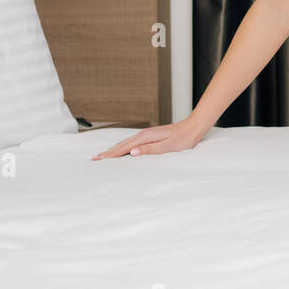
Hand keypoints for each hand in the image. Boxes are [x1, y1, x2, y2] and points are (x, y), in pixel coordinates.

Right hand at [91, 119, 207, 159]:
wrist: (193, 128)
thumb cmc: (183, 139)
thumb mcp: (167, 147)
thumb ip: (150, 150)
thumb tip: (132, 152)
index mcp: (145, 137)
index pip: (124, 148)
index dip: (111, 155)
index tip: (99, 160)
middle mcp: (143, 135)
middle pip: (121, 145)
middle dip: (108, 152)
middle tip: (95, 159)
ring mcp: (146, 135)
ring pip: (125, 144)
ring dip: (114, 150)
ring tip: (104, 156)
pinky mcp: (150, 137)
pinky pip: (132, 143)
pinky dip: (123, 148)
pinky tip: (122, 151)